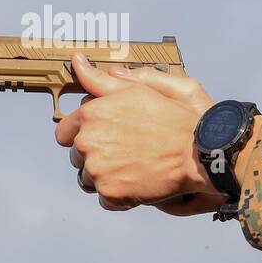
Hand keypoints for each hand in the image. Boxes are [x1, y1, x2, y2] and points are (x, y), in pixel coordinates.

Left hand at [56, 53, 220, 211]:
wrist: (196, 152)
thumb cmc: (171, 120)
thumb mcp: (137, 90)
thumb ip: (101, 80)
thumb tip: (78, 63)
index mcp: (90, 115)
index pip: (64, 133)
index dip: (85, 136)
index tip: (108, 138)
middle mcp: (88, 142)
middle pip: (77, 157)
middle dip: (97, 156)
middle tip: (128, 152)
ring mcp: (98, 169)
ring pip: (89, 179)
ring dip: (107, 177)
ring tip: (135, 167)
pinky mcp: (111, 193)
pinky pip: (106, 199)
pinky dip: (120, 195)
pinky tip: (139, 182)